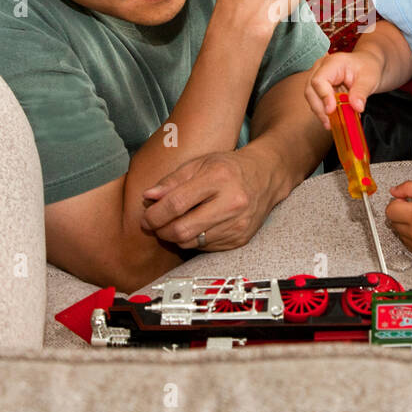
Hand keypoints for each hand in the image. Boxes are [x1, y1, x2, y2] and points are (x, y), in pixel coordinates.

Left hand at [139, 150, 269, 251]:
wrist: (265, 177)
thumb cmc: (228, 167)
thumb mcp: (199, 163)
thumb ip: (172, 181)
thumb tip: (149, 197)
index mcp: (218, 178)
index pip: (177, 203)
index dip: (155, 214)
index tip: (145, 217)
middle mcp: (231, 203)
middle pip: (182, 229)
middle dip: (161, 230)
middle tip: (155, 224)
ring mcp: (237, 224)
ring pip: (191, 242)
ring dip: (175, 236)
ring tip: (174, 223)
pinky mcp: (240, 239)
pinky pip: (204, 247)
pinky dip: (193, 239)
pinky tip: (196, 226)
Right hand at [304, 50, 383, 128]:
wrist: (368, 65)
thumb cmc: (368, 67)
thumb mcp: (369, 78)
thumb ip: (361, 92)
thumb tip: (356, 107)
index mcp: (332, 63)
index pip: (319, 80)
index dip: (324, 96)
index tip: (331, 110)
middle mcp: (320, 69)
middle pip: (311, 91)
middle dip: (320, 109)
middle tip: (330, 123)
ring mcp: (318, 78)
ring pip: (312, 99)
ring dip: (322, 113)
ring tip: (335, 123)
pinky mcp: (320, 89)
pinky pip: (318, 103)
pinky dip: (326, 113)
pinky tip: (336, 119)